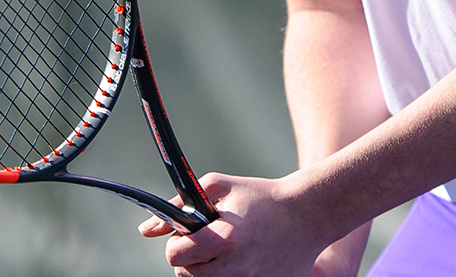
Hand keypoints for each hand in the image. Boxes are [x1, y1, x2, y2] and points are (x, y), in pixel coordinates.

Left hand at [134, 173, 333, 276]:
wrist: (309, 213)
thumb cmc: (261, 196)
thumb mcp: (219, 188)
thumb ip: (179, 206)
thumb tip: (146, 230)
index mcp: (224, 239)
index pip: (175, 256)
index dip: (177, 244)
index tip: (190, 236)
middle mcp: (237, 267)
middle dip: (191, 259)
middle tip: (209, 243)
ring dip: (209, 270)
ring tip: (227, 250)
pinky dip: (230, 276)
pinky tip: (243, 260)